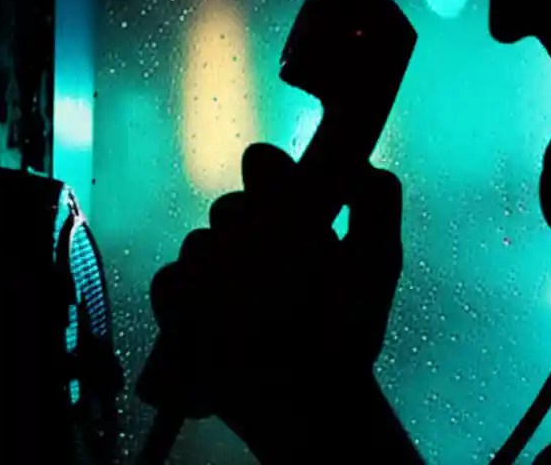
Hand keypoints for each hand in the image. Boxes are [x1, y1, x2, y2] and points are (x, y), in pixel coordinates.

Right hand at [143, 143, 417, 460]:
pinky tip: (223, 321)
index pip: (264, 166)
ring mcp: (212, 271)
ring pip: (200, 243)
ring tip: (264, 307)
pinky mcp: (181, 306)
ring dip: (229, 269)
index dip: (269, 172)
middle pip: (230, 205)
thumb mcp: (379, 259)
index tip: (284, 193)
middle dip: (253, 227)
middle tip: (281, 260)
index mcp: (290, 216)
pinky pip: (171, 283)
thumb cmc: (350, 324)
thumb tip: (356, 158)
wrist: (316, 393)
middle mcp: (247, 236)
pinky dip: (192, 298)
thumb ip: (377, 202)